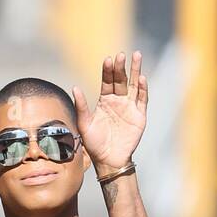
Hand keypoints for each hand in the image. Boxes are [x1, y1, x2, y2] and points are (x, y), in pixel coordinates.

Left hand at [72, 51, 146, 175]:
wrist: (109, 161)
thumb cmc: (94, 145)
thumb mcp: (84, 125)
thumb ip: (81, 107)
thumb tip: (75, 88)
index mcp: (105, 100)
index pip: (107, 81)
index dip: (108, 71)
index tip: (108, 60)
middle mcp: (118, 100)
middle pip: (121, 79)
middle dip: (121, 67)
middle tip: (121, 55)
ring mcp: (129, 107)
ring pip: (133, 85)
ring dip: (135, 70)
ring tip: (136, 55)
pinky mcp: (139, 116)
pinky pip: (142, 99)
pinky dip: (142, 89)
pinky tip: (141, 78)